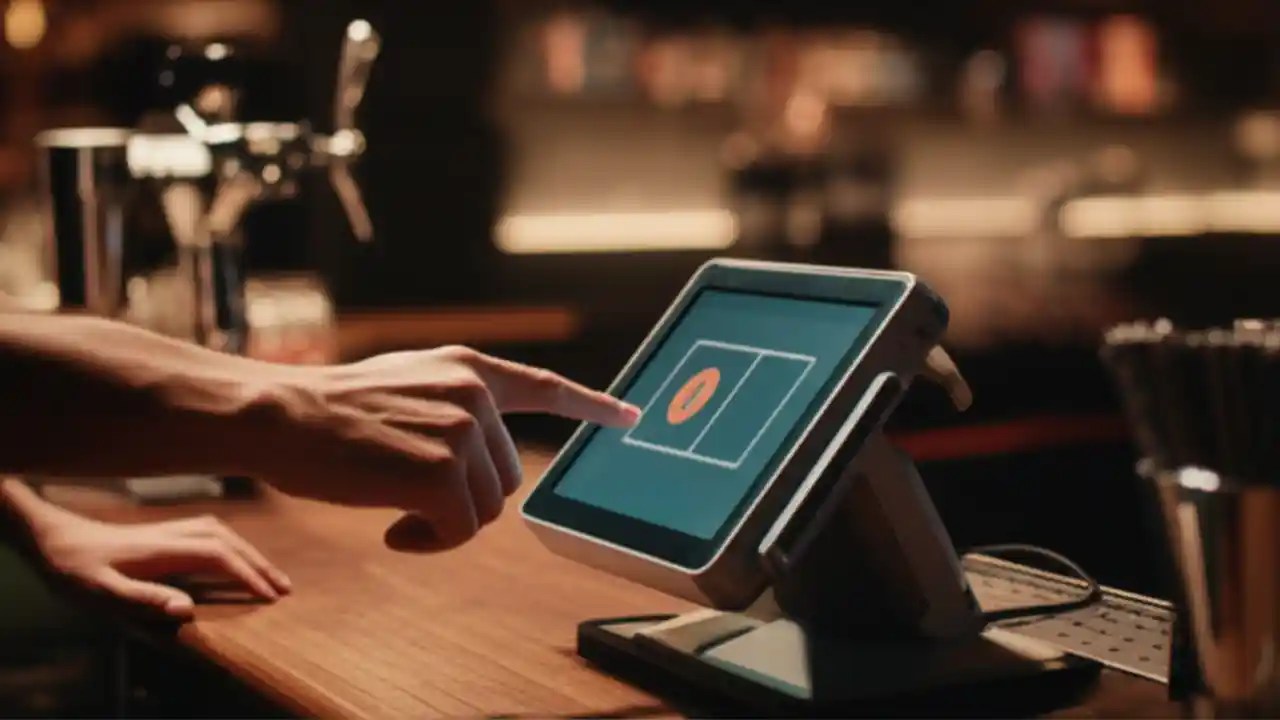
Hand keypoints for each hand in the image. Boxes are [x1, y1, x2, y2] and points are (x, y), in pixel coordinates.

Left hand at [1, 481, 288, 618]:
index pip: (220, 557)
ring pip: (224, 534)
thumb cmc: (75, 571)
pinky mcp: (165, 532)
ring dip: (251, 552)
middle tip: (285, 588)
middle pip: (230, 542)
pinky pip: (213, 533)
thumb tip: (188, 610)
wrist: (54, 539)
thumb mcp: (102, 593)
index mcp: (165, 549)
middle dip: (260, 564)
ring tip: (270, 575)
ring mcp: (170, 529)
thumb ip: (144, 600)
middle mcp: (174, 533)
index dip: (248, 576)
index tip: (270, 598)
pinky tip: (237, 555)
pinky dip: (235, 544)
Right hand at [259, 346, 639, 550]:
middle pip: (506, 478)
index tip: (630, 416)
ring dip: (444, 524)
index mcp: (469, 368)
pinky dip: (429, 542)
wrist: (282, 415)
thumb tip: (488, 456)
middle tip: (411, 501)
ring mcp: (461, 432)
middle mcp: (475, 395)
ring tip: (396, 510)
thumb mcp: (407, 384)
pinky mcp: (441, 473)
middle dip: (464, 500)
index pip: (545, 386)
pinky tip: (393, 530)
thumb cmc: (333, 410)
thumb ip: (455, 405)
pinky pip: (460, 532)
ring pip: (485, 510)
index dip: (591, 405)